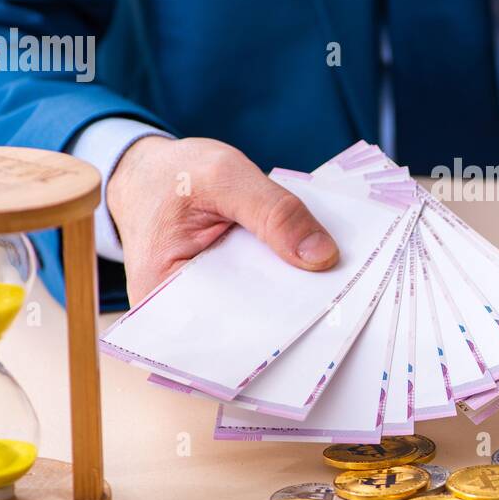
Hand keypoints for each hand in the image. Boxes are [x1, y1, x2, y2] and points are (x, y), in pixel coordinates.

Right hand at [106, 136, 338, 304]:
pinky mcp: (226, 291)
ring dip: (294, 296)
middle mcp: (179, 314)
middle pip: (245, 324)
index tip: (327, 316)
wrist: (152, 171)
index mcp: (159, 296)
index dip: (276, 327)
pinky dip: (286, 280)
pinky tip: (317, 273)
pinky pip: (261, 292)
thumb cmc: (173, 174)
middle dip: (292, 314)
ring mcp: (204, 305)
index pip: (224, 327)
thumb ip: (272, 212)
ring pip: (258, 310)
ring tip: (338, 288)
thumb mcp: (224, 177)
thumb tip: (322, 257)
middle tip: (345, 302)